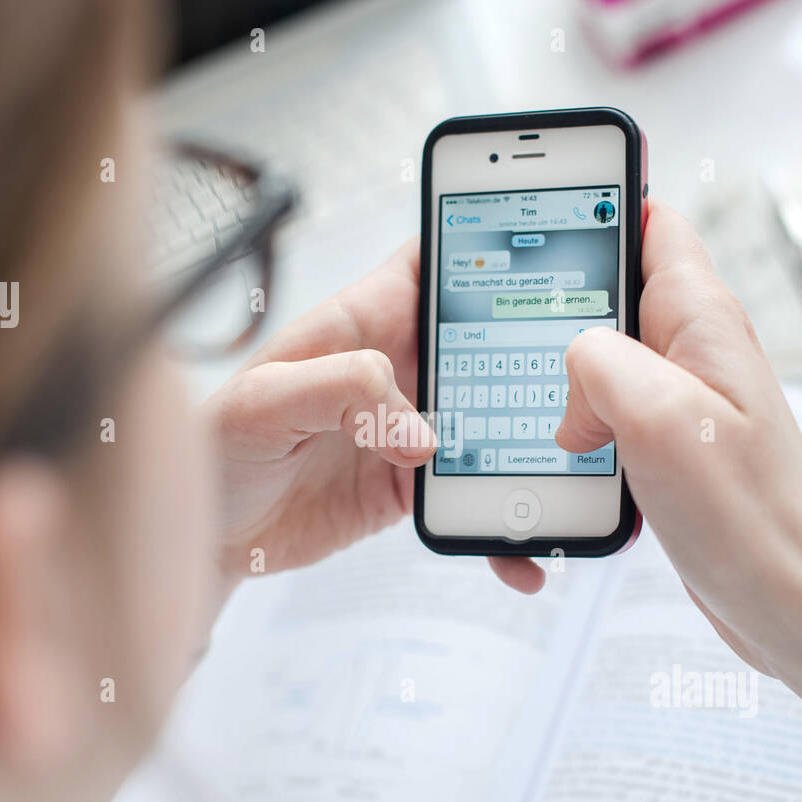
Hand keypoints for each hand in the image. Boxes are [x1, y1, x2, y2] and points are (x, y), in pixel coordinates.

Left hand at [206, 239, 545, 591]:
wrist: (208, 536)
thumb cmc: (216, 448)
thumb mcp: (261, 402)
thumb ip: (337, 390)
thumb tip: (421, 431)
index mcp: (360, 323)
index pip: (433, 262)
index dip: (486, 244)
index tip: (550, 249)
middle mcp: (394, 368)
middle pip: (485, 342)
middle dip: (540, 353)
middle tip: (592, 379)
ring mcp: (409, 427)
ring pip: (493, 421)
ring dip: (533, 446)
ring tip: (579, 477)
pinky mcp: (412, 483)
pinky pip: (472, 497)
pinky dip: (498, 525)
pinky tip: (521, 556)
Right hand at [555, 203, 801, 801]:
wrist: (790, 603)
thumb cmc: (750, 516)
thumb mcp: (661, 419)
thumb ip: (599, 363)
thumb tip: (571, 383)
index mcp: (701, 320)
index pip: (650, 223)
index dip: (595, 204)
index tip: (533, 207)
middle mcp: (694, 352)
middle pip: (610, 293)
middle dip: (554, 305)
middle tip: (496, 319)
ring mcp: (682, 402)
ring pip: (599, 362)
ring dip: (559, 380)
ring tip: (517, 398)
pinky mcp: (669, 451)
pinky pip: (606, 419)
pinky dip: (574, 431)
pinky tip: (555, 459)